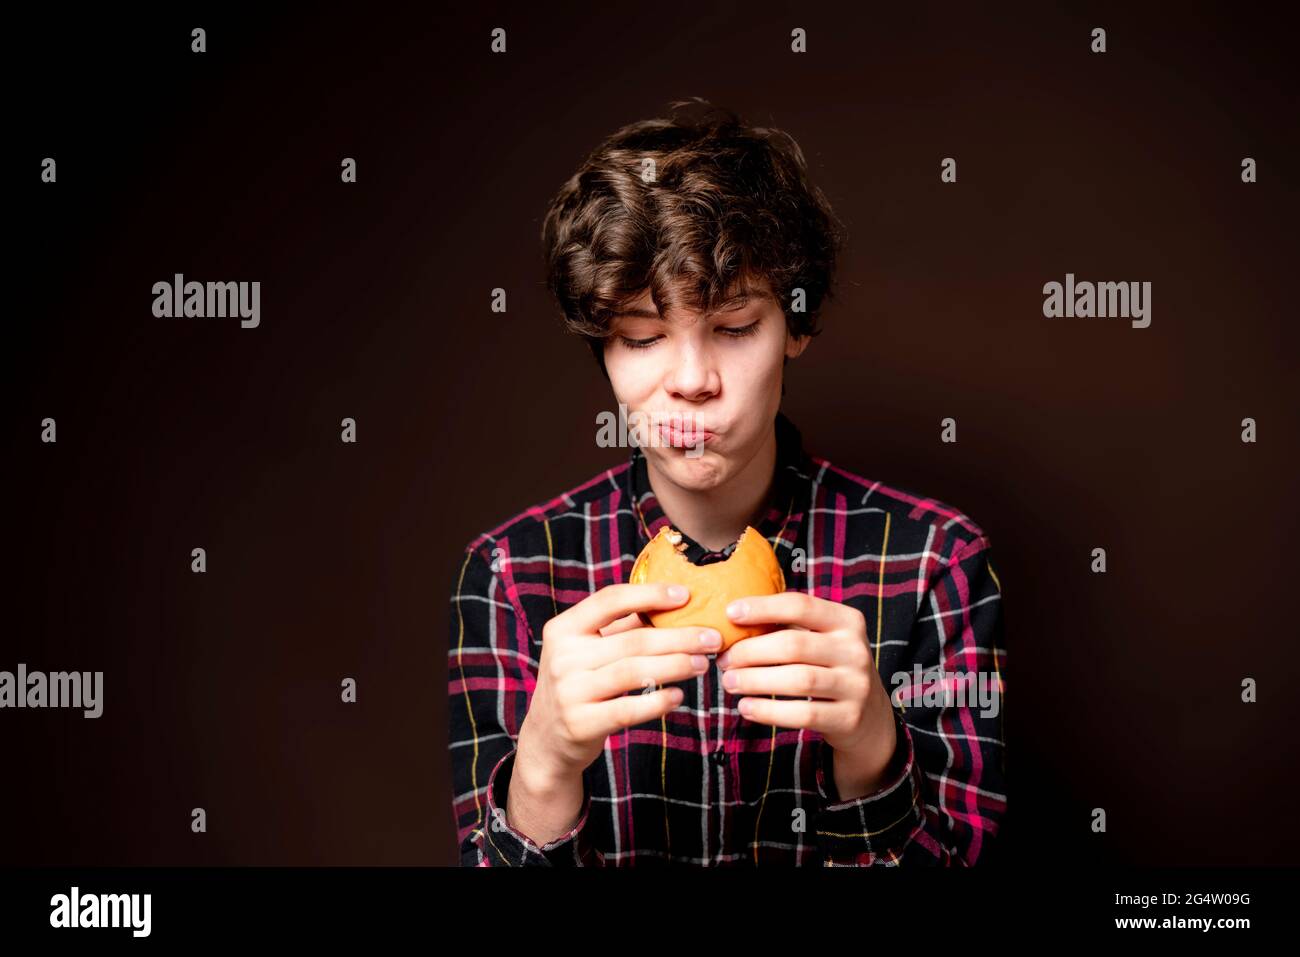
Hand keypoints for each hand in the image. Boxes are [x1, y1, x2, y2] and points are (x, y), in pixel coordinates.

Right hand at [515, 583, 721, 790]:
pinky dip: (658, 702)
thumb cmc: (579, 683)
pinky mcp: (581, 724)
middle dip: (680, 637)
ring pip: (634, 672)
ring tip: (703, 664)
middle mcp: (563, 657)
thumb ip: (620, 627)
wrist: (547, 739)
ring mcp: (569, 691)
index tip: (686, 595)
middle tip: (712, 638)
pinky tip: (679, 697)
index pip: (611, 600)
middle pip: (633, 640)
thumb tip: (675, 603)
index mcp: (564, 629)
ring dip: (676, 666)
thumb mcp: (586, 650)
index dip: (650, 595)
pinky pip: (628, 709)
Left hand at [715, 593, 897, 799]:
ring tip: (729, 682)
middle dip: (750, 651)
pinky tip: (746, 707)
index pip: (801, 606)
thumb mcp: (820, 640)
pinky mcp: (849, 717)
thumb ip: (787, 628)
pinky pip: (803, 713)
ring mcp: (856, 685)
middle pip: (793, 645)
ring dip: (755, 681)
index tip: (730, 613)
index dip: (763, 608)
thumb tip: (732, 621)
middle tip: (723, 660)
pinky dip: (769, 711)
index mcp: (846, 621)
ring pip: (798, 680)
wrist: (868, 716)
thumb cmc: (829, 668)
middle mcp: (855, 650)